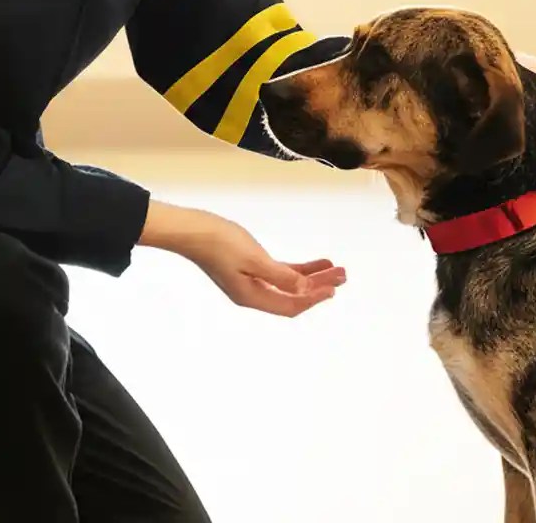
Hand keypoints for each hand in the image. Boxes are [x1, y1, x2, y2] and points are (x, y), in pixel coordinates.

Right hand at [138, 201, 345, 317]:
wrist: (192, 229)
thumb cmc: (219, 243)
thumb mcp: (254, 259)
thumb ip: (281, 275)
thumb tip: (303, 288)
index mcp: (251, 296)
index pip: (290, 305)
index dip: (312, 299)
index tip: (332, 289)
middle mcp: (253, 293)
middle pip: (293, 296)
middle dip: (319, 287)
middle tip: (342, 276)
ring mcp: (251, 281)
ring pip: (290, 283)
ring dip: (312, 276)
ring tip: (336, 269)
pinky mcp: (250, 267)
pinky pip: (281, 273)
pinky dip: (299, 269)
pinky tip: (316, 263)